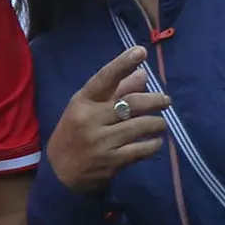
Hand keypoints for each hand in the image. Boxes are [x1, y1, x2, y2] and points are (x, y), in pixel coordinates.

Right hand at [44, 46, 168, 194]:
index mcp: (83, 102)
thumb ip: (115, 91)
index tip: (140, 51)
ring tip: (161, 124)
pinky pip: (140, 150)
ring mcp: (101, 142)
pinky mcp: (110, 163)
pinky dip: (153, 144)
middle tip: (165, 100)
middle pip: (131, 103)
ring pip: (139, 126)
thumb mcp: (87, 108)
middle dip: (154, 100)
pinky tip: (155, 142)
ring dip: (156, 123)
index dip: (122, 63)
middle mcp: (90, 120)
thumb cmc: (75, 133)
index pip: (104, 78)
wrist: (58, 173)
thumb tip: (143, 74)